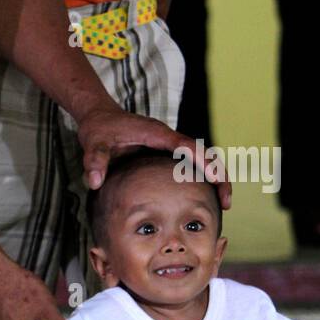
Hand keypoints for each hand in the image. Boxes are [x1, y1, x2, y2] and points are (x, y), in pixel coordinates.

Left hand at [75, 98, 231, 208]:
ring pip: (202, 158)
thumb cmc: (99, 128)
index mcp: (157, 134)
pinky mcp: (168, 152)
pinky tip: (205, 196)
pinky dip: (204, 177)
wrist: (100, 116)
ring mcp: (171, 145)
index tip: (217, 179)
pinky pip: (192, 163)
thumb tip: (93, 182)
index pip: (187, 146)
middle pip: (204, 153)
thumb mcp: (93, 143)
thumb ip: (94, 161)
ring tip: (223, 203)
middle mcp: (169, 138)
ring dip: (216, 177)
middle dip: (219, 175)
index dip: (204, 162)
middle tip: (226, 201)